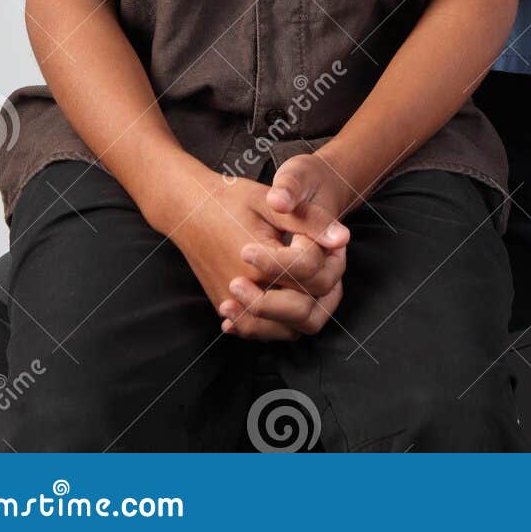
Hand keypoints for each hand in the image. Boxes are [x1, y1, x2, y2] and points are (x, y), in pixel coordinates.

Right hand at [158, 162, 348, 341]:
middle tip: (329, 262)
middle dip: (324, 286)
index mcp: (258, 256)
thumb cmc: (229, 200)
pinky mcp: (225, 308)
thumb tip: (343, 239)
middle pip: (303, 309)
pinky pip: (263, 332)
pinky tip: (293, 302)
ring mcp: (232, 304)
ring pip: (286, 329)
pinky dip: (284, 323)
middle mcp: (244, 288)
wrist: (187, 209)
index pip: (308, 269)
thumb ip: (307, 220)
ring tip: (316, 284)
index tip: (331, 240)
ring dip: (309, 311)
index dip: (328, 254)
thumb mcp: (270, 201)